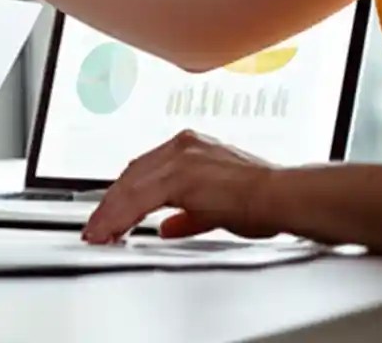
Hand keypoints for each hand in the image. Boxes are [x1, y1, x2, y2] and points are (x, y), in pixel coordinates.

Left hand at [82, 130, 281, 243]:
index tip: (109, 215)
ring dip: (109, 213)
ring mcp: (179, 157)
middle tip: (96, 228)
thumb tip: (167, 227)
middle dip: (109, 205)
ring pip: (129, 186)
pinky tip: (112, 231)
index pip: (142, 172)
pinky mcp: (180, 175)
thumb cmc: (263, 200)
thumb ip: (187, 216)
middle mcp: (180, 147)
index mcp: (188, 149)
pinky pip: (139, 198)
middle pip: (130, 176)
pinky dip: (121, 217)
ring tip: (98, 234)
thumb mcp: (215, 208)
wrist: (284, 197)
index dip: (121, 196)